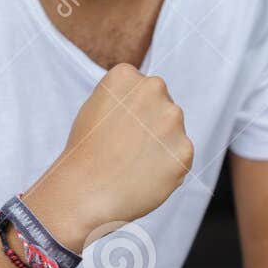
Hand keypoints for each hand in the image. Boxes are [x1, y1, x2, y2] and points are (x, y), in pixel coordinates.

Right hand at [25, 64, 192, 249]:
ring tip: (133, 164)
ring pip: (173, 132)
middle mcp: (153, 88)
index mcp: (126, 74)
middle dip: (151, 126)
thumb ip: (125, 97)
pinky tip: (144, 176)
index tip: (115, 130)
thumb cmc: (85, 152)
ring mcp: (172, 119)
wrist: (83, 192)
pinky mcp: (184, 149)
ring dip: (161, 146)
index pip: (142, 90)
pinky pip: (180, 157)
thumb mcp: (96, 107)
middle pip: (163, 107)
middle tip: (126, 149)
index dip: (129, 114)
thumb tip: (150, 101)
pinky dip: (167, 168)